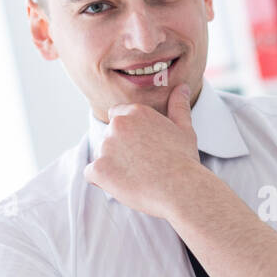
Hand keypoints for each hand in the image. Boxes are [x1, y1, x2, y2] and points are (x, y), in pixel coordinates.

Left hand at [84, 84, 202, 218]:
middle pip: (109, 137)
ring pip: (101, 156)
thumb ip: (178, 106)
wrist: (180, 188)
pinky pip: (92, 174)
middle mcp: (117, 125)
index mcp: (136, 112)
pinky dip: (104, 181)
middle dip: (120, 150)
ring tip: (138, 177)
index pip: (117, 116)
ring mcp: (106, 146)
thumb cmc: (184, 160)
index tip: (141, 147)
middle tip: (144, 166)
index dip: (128, 134)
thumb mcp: (184, 129)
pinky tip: (124, 185)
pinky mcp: (99, 168)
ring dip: (113, 166)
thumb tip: (182, 87)